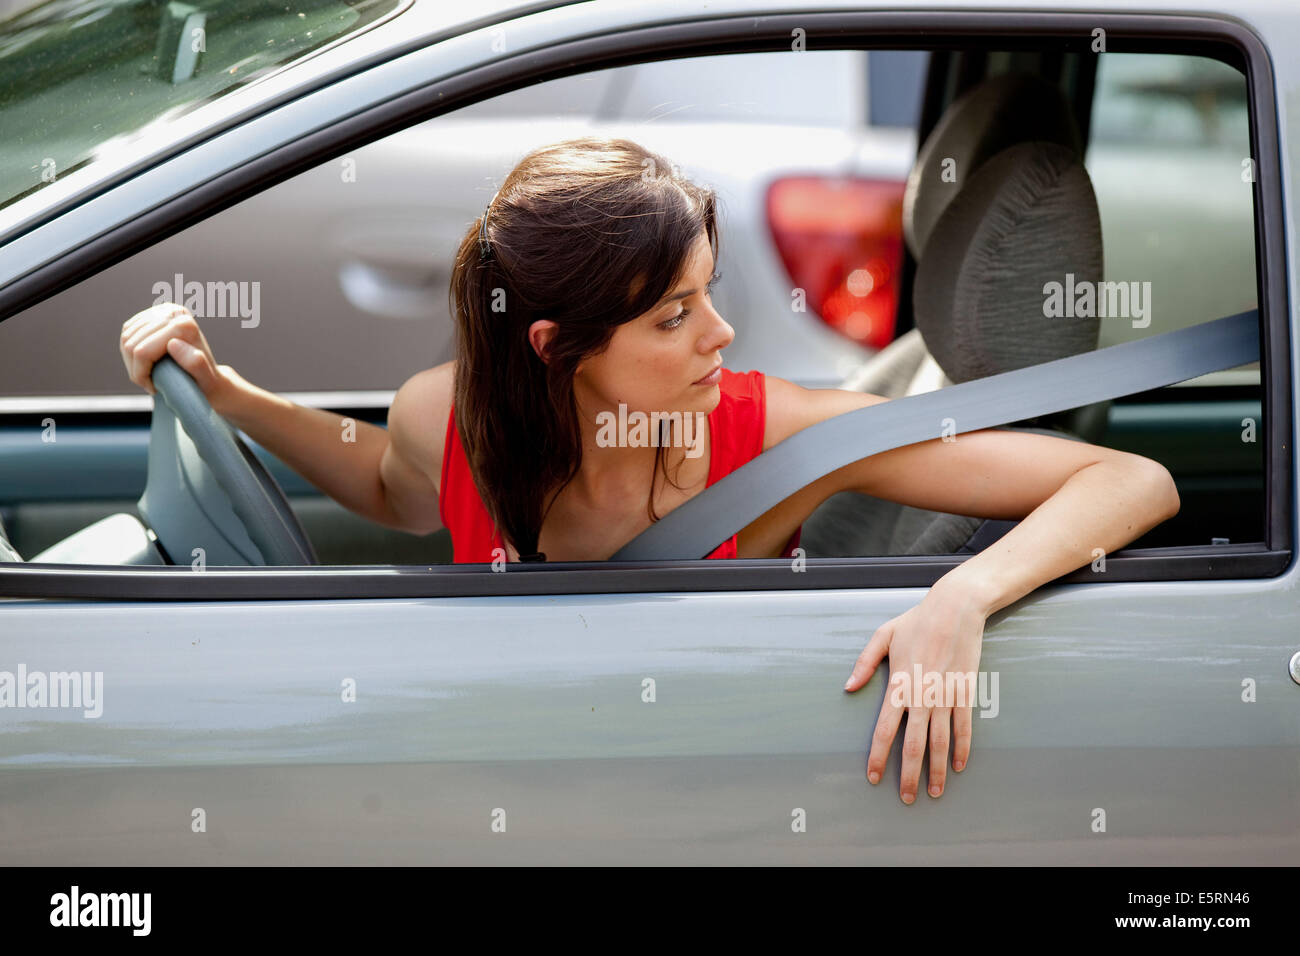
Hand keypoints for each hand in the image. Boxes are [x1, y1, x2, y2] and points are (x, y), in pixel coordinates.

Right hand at [120, 303, 231, 410]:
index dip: (141, 374)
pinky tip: (144, 363)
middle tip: (148, 384)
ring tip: (147, 376)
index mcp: (184, 325)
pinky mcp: (152, 313)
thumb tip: (172, 343)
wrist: (209, 376)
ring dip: (131, 362)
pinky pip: (126, 333)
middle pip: (131, 344)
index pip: (142, 351)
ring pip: (126, 338)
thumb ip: (195, 363)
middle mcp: (173, 312)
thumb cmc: (206, 382)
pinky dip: (129, 352)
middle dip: (135, 369)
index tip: (153, 388)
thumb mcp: (205, 379)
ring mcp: (161, 310)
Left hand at [843, 582, 987, 802]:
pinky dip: (962, 749)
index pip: (884, 730)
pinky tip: (958, 767)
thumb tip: (847, 687)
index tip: (874, 777)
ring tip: (934, 792)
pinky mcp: (965, 693)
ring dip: (937, 770)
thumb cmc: (916, 621)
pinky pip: (964, 728)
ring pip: (941, 743)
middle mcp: (922, 697)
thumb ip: (864, 664)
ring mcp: (945, 697)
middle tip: (907, 798)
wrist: (956, 609)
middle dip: (909, 775)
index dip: (878, 756)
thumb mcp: (883, 636)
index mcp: (898, 685)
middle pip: (914, 745)